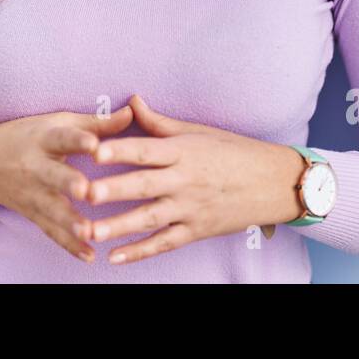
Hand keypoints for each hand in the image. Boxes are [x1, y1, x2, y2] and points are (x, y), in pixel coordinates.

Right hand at [0, 103, 133, 261]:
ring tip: (90, 232)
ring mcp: (32, 193)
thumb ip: (96, 122)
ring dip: (70, 223)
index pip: (61, 138)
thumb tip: (131, 112)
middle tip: (87, 190)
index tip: (94, 144)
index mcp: (44, 138)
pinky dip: (69, 246)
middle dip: (68, 183)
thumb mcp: (57, 123)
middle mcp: (35, 167)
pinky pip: (51, 232)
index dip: (77, 140)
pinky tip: (89, 255)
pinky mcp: (33, 214)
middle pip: (53, 175)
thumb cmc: (29, 137)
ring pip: (51, 209)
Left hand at [81, 94, 307, 264]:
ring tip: (90, 230)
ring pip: (150, 219)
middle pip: (144, 185)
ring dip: (119, 226)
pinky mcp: (196, 231)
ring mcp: (190, 208)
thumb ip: (159, 123)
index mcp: (184, 151)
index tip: (94, 150)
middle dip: (113, 190)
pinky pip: (164, 243)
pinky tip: (114, 257)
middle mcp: (185, 180)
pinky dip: (140, 252)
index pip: (147, 150)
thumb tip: (131, 101)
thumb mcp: (198, 132)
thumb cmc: (234, 151)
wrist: (274, 182)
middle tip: (85, 193)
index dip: (120, 150)